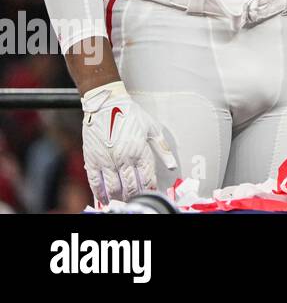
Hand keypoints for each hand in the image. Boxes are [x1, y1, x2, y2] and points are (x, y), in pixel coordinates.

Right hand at [81, 81, 177, 206]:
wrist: (106, 105)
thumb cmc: (130, 114)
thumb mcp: (152, 128)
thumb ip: (163, 149)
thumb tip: (172, 166)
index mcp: (140, 151)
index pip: (147, 178)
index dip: (150, 189)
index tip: (152, 195)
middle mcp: (124, 158)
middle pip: (131, 187)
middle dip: (135, 197)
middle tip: (137, 202)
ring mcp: (107, 161)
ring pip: (114, 188)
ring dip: (119, 199)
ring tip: (122, 203)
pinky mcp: (93, 161)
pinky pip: (95, 183)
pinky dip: (100, 194)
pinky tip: (104, 200)